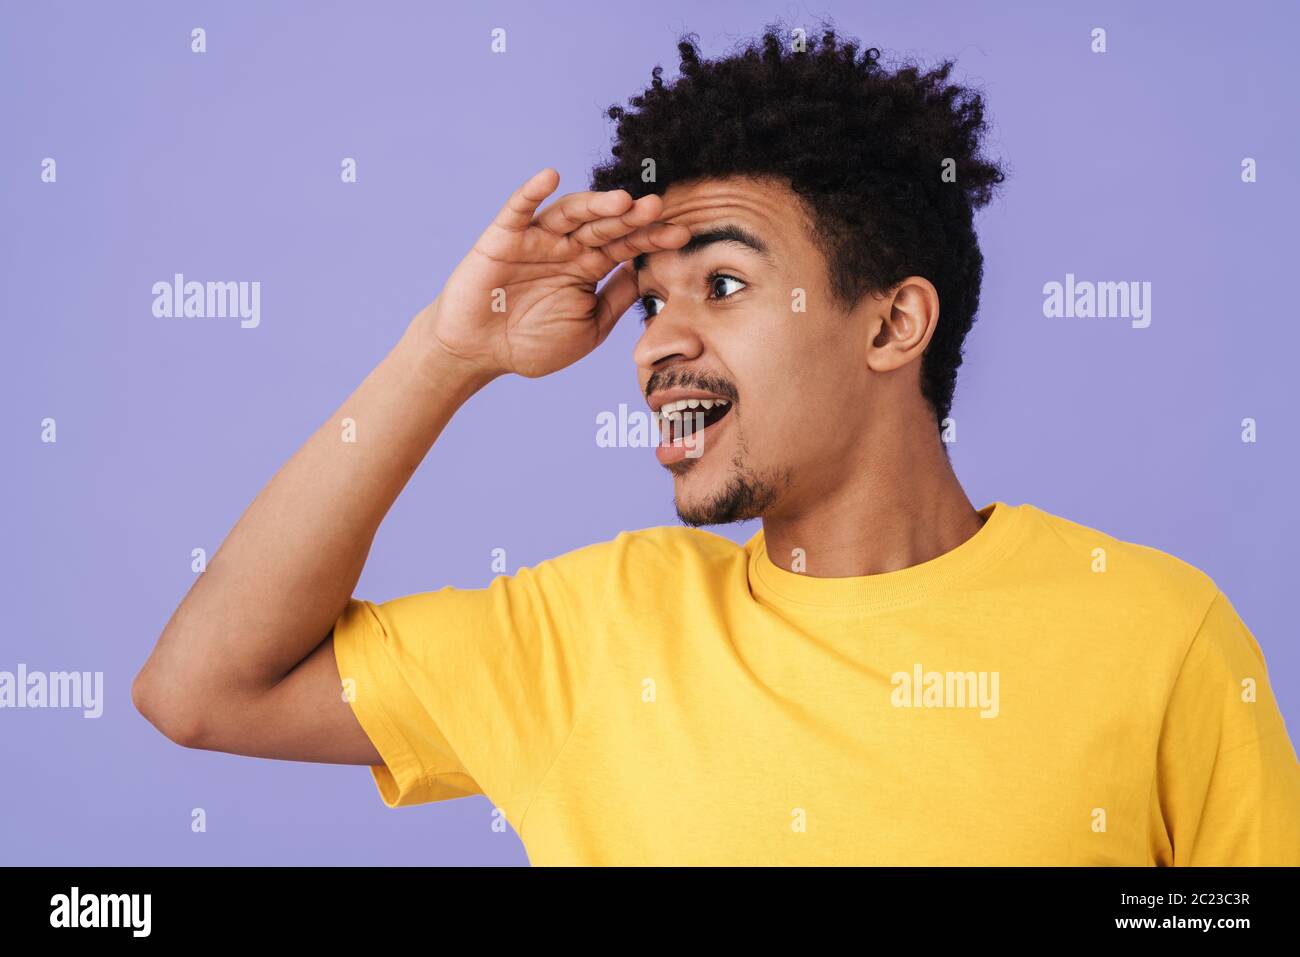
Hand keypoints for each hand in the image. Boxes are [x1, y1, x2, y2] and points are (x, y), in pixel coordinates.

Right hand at [416, 168, 690, 378]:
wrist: (478, 354)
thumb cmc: (532, 344)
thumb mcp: (589, 328)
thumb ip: (616, 300)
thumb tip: (649, 274)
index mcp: (588, 266)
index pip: (626, 245)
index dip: (652, 238)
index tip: (682, 234)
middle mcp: (566, 247)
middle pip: (604, 225)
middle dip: (630, 216)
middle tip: (656, 207)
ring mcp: (536, 240)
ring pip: (570, 213)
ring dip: (594, 203)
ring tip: (620, 200)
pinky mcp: (504, 238)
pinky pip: (519, 210)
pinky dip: (532, 192)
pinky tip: (550, 176)